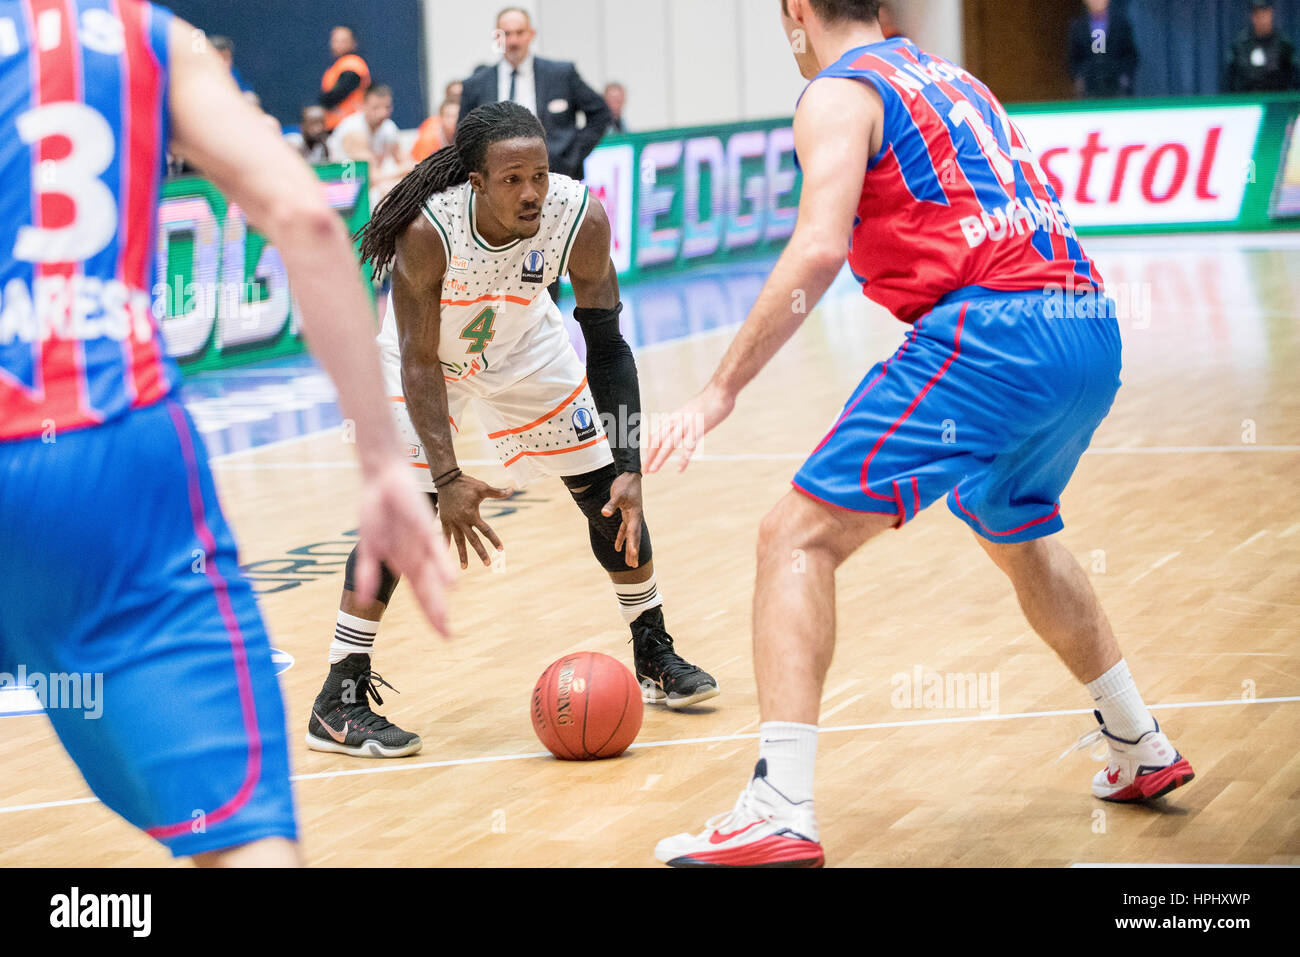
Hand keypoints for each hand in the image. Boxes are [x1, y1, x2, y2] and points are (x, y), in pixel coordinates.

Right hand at [352, 461, 455, 637]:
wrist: (382, 482)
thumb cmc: (377, 514)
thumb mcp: (369, 548)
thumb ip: (367, 573)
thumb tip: (363, 600)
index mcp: (406, 564)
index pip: (422, 596)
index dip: (432, 616)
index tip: (444, 635)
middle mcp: (417, 559)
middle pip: (429, 592)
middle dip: (436, 614)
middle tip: (448, 637)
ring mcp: (422, 545)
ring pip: (432, 577)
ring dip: (438, 598)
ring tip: (445, 619)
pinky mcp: (424, 529)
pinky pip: (433, 551)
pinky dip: (440, 567)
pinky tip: (450, 583)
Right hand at [437, 473, 512, 568]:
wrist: (446, 480)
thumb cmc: (466, 484)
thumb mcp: (483, 487)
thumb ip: (497, 492)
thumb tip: (512, 490)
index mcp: (472, 515)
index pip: (486, 530)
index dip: (494, 540)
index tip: (501, 549)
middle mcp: (462, 521)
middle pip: (473, 540)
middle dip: (481, 552)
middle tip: (488, 564)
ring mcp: (452, 522)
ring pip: (458, 542)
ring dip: (462, 555)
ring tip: (464, 568)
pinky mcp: (444, 520)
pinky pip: (445, 535)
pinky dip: (445, 544)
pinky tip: (445, 554)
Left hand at [601, 472, 644, 567]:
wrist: (630, 475)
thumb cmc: (625, 484)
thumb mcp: (617, 494)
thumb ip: (611, 505)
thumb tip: (604, 513)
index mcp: (635, 514)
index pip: (633, 532)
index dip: (633, 545)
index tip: (633, 555)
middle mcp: (635, 518)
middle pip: (635, 538)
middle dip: (633, 551)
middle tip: (633, 565)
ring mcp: (632, 517)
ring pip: (631, 536)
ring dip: (629, 548)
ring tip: (629, 562)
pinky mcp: (627, 514)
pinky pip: (624, 530)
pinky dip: (621, 538)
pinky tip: (617, 548)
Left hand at [644, 385, 734, 473]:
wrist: (720, 390)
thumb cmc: (709, 400)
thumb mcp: (691, 410)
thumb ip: (684, 418)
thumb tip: (680, 425)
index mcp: (675, 417)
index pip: (657, 434)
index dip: (649, 448)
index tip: (646, 459)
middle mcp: (677, 421)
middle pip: (658, 440)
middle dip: (649, 456)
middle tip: (644, 469)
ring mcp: (687, 425)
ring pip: (669, 444)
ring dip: (659, 459)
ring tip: (653, 470)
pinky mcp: (698, 429)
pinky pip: (689, 447)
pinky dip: (683, 460)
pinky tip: (679, 470)